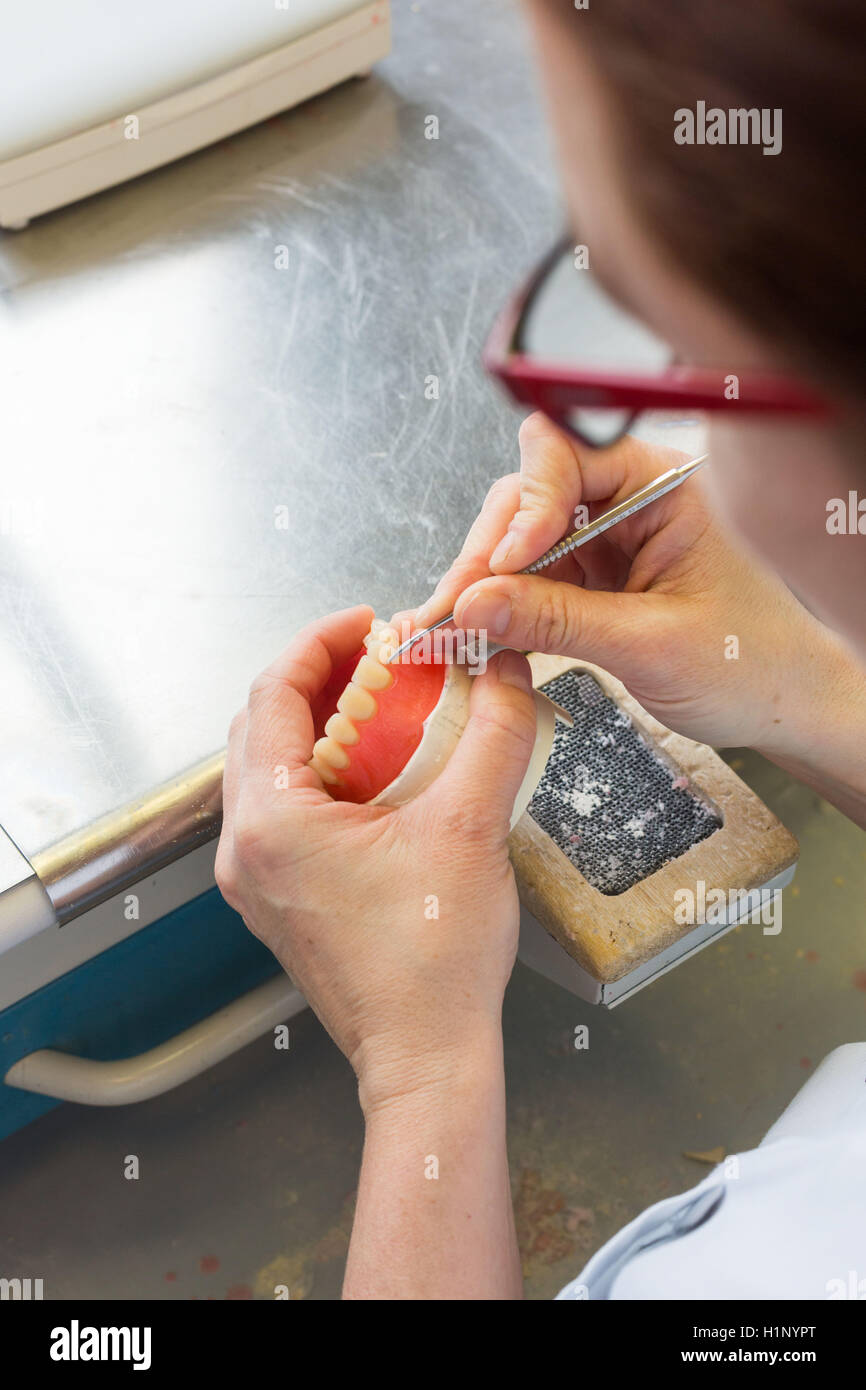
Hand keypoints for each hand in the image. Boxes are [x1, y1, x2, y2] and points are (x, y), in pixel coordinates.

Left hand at [215, 606, 536, 1113]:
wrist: (426, 1056)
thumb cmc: (435, 963)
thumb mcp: (471, 827)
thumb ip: (494, 732)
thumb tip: (508, 670)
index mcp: (272, 821)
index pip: (272, 694)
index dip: (319, 644)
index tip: (367, 623)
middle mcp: (246, 848)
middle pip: (262, 725)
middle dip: (319, 679)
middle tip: (378, 659)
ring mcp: (256, 879)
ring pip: (269, 768)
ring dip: (319, 725)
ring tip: (382, 706)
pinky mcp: (278, 899)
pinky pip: (283, 810)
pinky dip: (321, 773)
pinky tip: (376, 771)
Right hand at [410, 412, 847, 753]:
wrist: (782, 702)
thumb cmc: (749, 661)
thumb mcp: (649, 644)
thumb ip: (559, 621)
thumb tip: (474, 604)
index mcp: (662, 485)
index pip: (566, 456)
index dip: (525, 509)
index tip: (501, 568)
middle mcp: (627, 499)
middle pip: (527, 498)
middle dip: (485, 556)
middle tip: (451, 614)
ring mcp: (606, 538)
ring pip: (517, 541)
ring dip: (479, 586)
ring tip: (445, 633)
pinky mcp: (592, 576)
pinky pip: (529, 580)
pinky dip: (497, 609)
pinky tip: (469, 636)